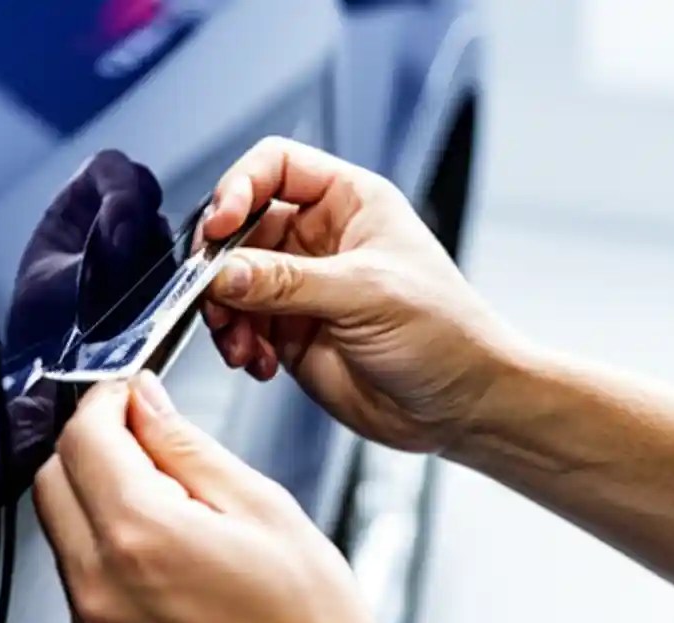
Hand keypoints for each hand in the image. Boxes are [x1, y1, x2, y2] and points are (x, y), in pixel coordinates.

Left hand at [33, 373, 432, 622]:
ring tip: (176, 521)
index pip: (82, 436)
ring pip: (64, 537)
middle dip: (91, 447)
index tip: (128, 396)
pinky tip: (168, 575)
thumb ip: (188, 447)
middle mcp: (100, 590)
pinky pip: (80, 593)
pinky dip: (108, 566)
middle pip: (53, 481)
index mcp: (142, 538)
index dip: (105, 400)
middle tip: (147, 444)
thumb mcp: (265, 511)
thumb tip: (146, 402)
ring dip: (99, 507)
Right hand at [201, 137, 516, 451]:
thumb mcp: (366, 294)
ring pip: (229, 280)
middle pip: (239, 226)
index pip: (274, 166)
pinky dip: (235, 343)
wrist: (461, 406)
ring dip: (223, 311)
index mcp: (349, 202)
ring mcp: (299, 286)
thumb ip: (287, 282)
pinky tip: (259, 361)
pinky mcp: (287, 331)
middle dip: (219, 263)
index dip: (239, 188)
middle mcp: (318, 238)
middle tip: (212, 292)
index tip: (221, 225)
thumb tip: (222, 273)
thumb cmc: (447, 334)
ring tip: (241, 341)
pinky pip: (238, 325)